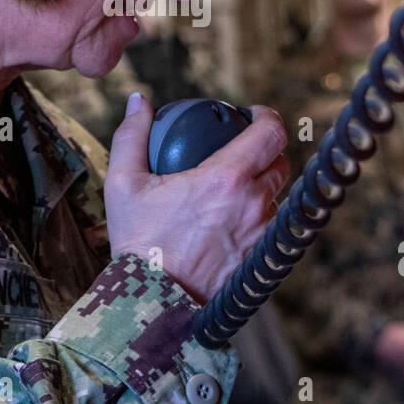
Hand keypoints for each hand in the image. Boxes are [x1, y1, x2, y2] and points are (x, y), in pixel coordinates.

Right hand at [104, 94, 289, 302]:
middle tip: (242, 148)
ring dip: (262, 186)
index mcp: (225, 179)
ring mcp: (259, 234)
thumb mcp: (123, 183)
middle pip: (280, 163)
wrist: (152, 303)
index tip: (253, 114)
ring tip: (235, 186)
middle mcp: (252, 204)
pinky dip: (256, 217)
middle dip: (267, 150)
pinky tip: (232, 218)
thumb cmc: (138, 243)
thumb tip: (139, 100)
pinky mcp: (258, 258)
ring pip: (276, 197)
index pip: (271, 134)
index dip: (268, 116)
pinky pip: (268, 227)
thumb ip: (132, 135)